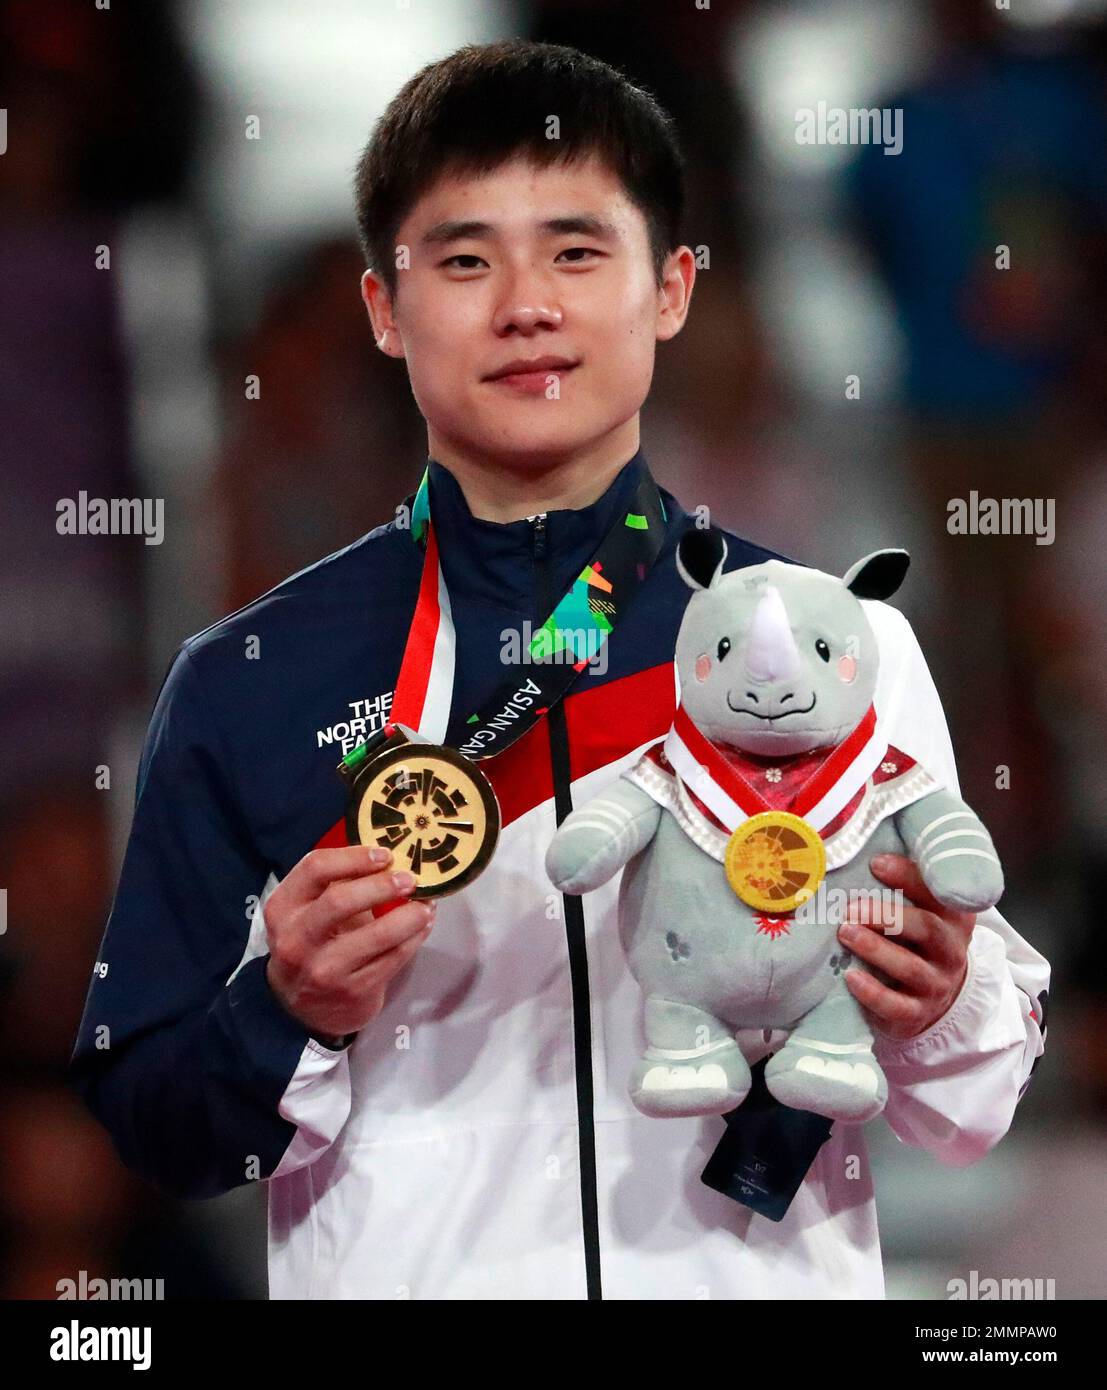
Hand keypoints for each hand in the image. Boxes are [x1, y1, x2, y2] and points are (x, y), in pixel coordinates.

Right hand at [264, 845, 434, 1037]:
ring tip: (425, 905)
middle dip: (381, 885)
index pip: (315, 868)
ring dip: (409, 915)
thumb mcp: (307, 913)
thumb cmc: (311, 946)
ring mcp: (324, 969)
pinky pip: (394, 958)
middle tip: (408, 879)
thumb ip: (337, 884)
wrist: (299, 1010)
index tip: (384, 855)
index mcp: (283, 908)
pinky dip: (415, 937)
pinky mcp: (353, 991)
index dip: (354, 856)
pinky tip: (423, 926)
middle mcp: (297, 939)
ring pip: (377, 935)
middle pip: (340, 900)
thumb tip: (391, 859)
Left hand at [836, 853, 973, 1041]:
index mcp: (953, 917)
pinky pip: (897, 1005)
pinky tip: (849, 978)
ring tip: (845, 933)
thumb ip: (905, 884)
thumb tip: (860, 845)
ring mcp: (936, 984)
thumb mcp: (923, 910)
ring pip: (910, 967)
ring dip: (876, 949)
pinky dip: (873, 992)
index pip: (938, 892)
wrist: (937, 999)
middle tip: (851, 907)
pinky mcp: (917, 1014)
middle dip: (888, 916)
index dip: (909, 876)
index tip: (876, 862)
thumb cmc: (917, 940)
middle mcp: (950, 949)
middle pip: (927, 929)